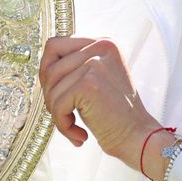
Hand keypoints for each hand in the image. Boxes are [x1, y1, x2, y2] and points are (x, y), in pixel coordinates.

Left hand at [39, 37, 161, 179]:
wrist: (138, 137)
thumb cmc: (116, 114)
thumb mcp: (97, 78)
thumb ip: (75, 66)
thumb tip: (43, 64)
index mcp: (103, 43)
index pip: (55, 46)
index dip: (48, 73)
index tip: (59, 96)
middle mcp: (100, 47)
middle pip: (49, 67)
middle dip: (51, 95)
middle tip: (65, 114)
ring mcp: (94, 64)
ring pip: (51, 88)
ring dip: (57, 113)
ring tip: (73, 126)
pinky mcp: (89, 84)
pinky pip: (58, 105)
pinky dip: (63, 125)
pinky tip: (79, 135)